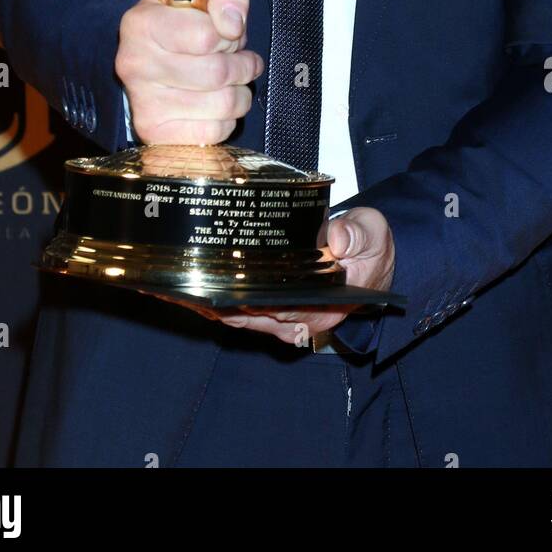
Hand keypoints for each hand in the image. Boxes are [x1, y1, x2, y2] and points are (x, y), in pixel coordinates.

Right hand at [115, 0, 263, 143]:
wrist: (152, 59)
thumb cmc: (184, 24)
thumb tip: (232, 25)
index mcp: (141, 23)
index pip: (207, 36)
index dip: (229, 35)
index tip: (225, 34)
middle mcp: (134, 63)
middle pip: (217, 73)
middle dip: (242, 65)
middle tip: (238, 59)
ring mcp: (142, 102)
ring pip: (223, 104)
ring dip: (240, 92)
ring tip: (232, 81)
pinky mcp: (154, 132)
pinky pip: (214, 131)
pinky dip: (228, 119)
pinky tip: (217, 103)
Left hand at [188, 207, 394, 345]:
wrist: (373, 254)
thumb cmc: (370, 245)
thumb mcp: (372, 232)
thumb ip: (358, 233)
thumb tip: (338, 239)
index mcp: (323, 307)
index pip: (275, 308)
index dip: (244, 301)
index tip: (216, 290)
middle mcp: (301, 319)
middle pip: (249, 316)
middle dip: (217, 302)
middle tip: (184, 284)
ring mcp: (286, 317)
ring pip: (242, 317)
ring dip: (212, 304)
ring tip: (179, 288)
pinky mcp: (276, 308)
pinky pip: (243, 310)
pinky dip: (219, 302)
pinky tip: (195, 290)